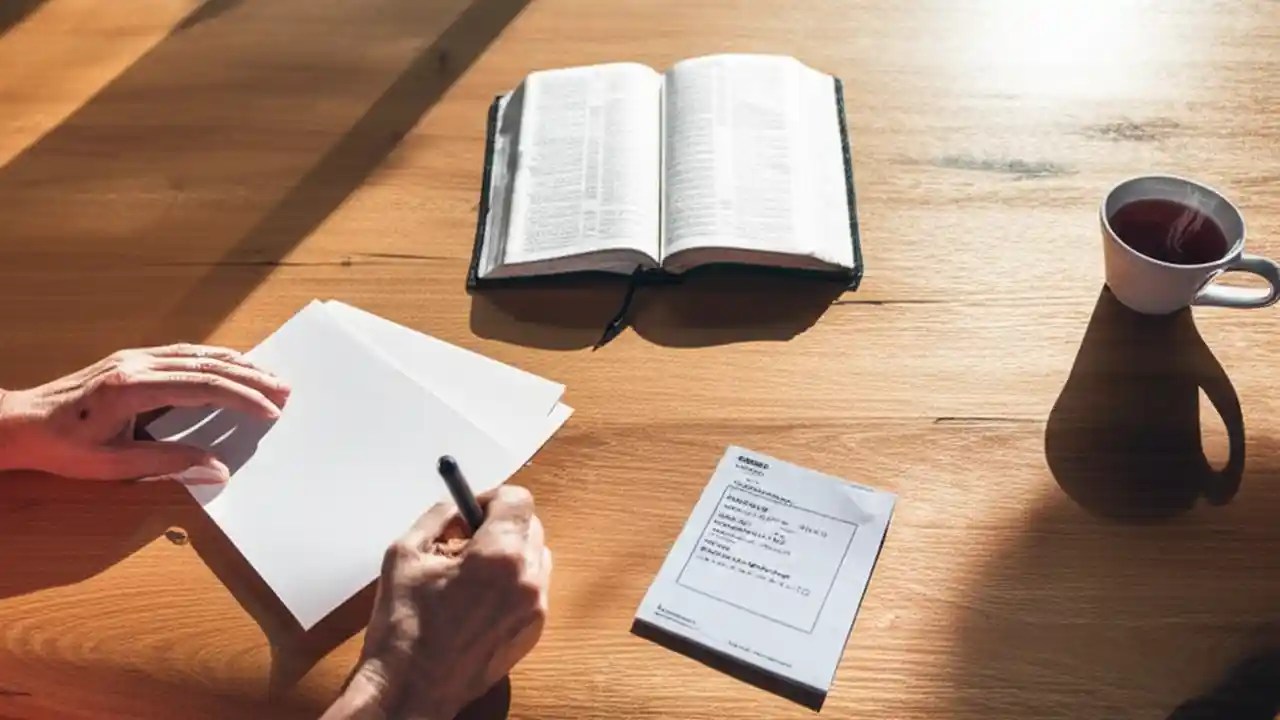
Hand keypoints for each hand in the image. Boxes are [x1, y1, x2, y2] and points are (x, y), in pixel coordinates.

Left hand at [0, 344, 288, 481]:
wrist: (20, 423)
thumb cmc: (62, 448)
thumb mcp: (115, 465)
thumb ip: (170, 462)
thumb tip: (218, 468)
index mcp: (132, 389)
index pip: (202, 388)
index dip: (241, 398)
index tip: (270, 410)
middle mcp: (137, 364)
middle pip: (206, 365)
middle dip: (250, 377)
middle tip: (285, 389)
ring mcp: (135, 357)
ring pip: (198, 354)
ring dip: (238, 365)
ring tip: (270, 376)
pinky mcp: (133, 358)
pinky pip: (183, 353)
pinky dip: (215, 359)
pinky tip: (233, 365)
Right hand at [326, 486, 550, 719]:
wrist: (412, 689)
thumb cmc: (404, 626)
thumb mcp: (405, 554)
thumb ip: (438, 517)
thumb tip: (458, 506)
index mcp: (499, 556)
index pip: (518, 499)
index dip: (491, 497)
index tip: (470, 510)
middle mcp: (527, 580)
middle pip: (531, 526)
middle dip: (500, 524)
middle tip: (465, 540)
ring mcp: (534, 609)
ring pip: (535, 558)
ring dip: (510, 554)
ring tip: (470, 574)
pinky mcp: (533, 631)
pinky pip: (533, 590)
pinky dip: (513, 583)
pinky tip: (478, 600)